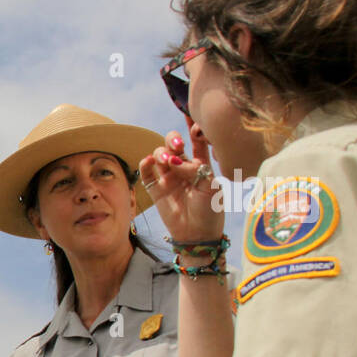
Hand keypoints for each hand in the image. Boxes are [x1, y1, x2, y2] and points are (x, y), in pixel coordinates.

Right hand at [138, 125, 223, 242]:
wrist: (197, 234)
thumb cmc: (210, 210)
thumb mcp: (211, 185)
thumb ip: (195, 168)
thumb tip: (174, 161)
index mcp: (200, 164)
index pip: (197, 141)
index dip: (194, 129)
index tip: (192, 123)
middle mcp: (183, 168)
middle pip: (173, 144)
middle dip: (173, 139)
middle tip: (177, 147)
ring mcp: (168, 177)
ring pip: (159, 155)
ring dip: (161, 152)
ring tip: (166, 161)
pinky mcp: (156, 189)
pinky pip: (146, 172)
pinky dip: (145, 164)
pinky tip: (150, 161)